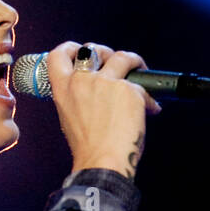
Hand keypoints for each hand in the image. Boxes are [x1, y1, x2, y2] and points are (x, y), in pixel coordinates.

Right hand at [45, 41, 159, 179]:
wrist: (102, 162)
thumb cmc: (88, 147)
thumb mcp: (70, 117)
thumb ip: (79, 98)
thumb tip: (100, 90)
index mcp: (63, 89)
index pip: (58, 55)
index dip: (70, 48)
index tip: (79, 49)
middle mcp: (82, 81)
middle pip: (94, 49)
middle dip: (107, 52)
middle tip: (117, 63)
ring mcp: (106, 83)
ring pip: (123, 58)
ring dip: (134, 62)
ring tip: (141, 72)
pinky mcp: (129, 90)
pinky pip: (143, 87)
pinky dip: (149, 97)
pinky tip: (151, 110)